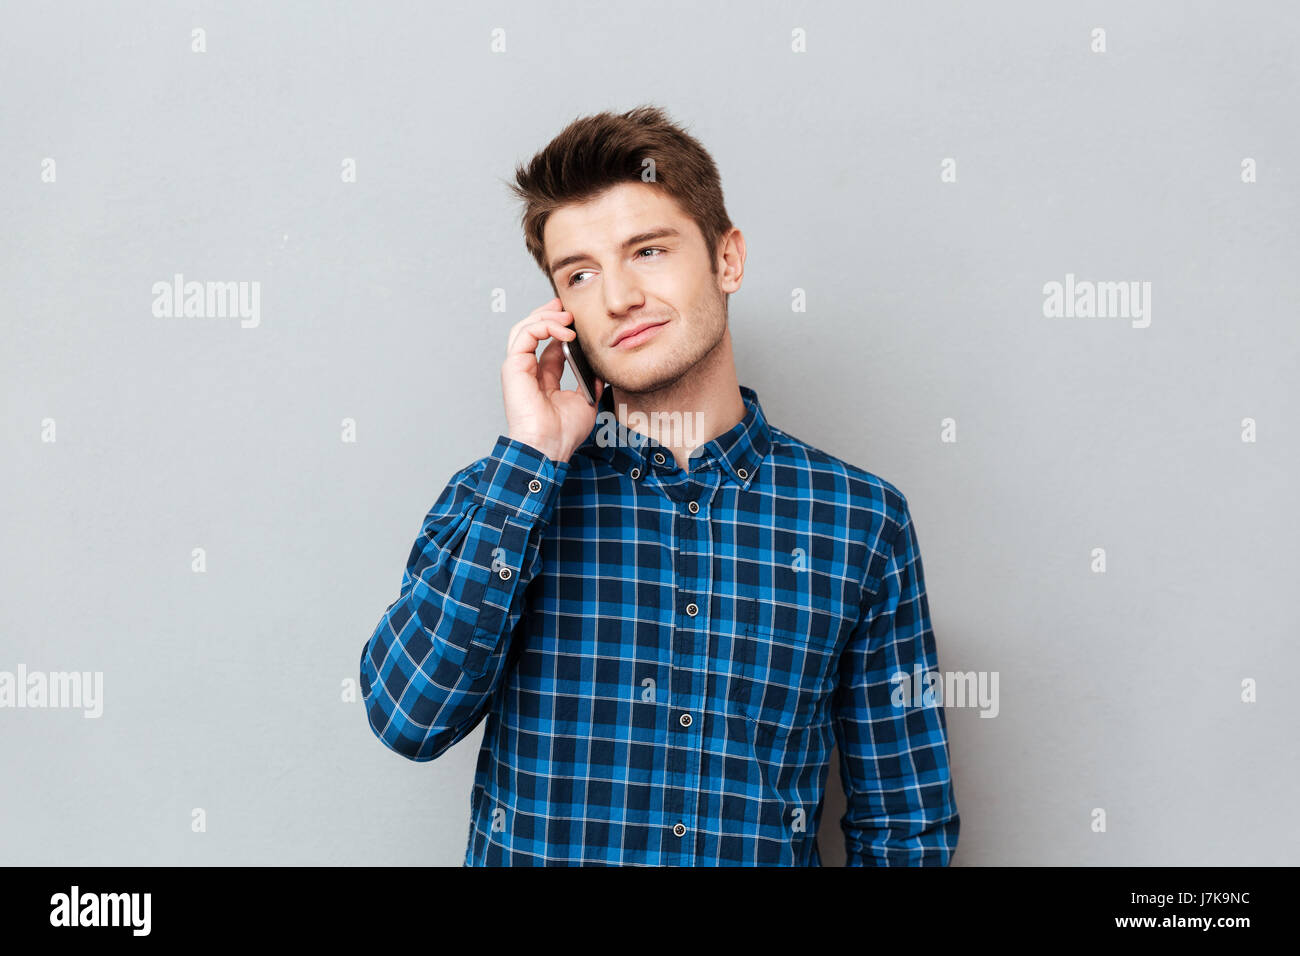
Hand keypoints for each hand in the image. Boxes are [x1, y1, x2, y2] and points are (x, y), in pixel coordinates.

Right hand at [501, 297, 603, 462]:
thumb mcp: (585, 402)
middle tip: (565, 306)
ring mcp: (518, 368)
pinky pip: (524, 334)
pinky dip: (543, 326)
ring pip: (524, 327)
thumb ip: (588, 383)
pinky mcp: (513, 367)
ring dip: (546, 317)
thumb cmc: (563, 432)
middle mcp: (527, 371)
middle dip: (548, 314)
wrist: (550, 446)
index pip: (547, 343)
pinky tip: (563, 330)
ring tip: (566, 317)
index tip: (574, 318)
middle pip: (532, 330)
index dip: (559, 327)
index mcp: (542, 378)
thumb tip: (598, 371)